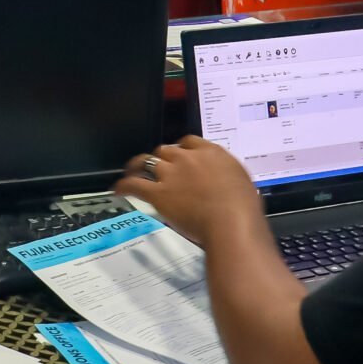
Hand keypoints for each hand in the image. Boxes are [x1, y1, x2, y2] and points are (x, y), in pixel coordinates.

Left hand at [111, 136, 265, 251]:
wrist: (231, 222)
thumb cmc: (243, 208)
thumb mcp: (241, 182)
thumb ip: (227, 176)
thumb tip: (224, 182)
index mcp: (211, 153)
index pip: (189, 142)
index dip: (182, 149)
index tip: (181, 157)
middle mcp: (188, 158)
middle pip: (166, 149)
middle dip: (162, 158)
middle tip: (160, 169)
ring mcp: (171, 174)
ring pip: (148, 161)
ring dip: (139, 166)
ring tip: (132, 171)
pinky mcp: (158, 193)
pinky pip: (135, 184)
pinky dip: (124, 186)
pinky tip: (119, 189)